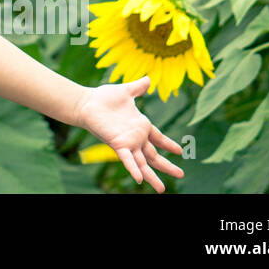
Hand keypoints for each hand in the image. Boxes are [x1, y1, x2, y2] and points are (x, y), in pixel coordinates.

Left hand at [73, 76, 184, 191]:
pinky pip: (127, 159)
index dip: (168, 144)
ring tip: (161, 189)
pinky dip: (133, 169)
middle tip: (181, 174)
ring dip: (152, 176)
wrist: (87, 102)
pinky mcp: (117, 144)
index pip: (158, 137)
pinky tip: (139, 179)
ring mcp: (128, 142)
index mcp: (140, 125)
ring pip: (143, 162)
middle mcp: (136, 137)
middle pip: (154, 154)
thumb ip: (138, 87)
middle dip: (167, 165)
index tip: (180, 151)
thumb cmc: (104, 97)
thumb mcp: (126, 91)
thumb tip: (148, 79)